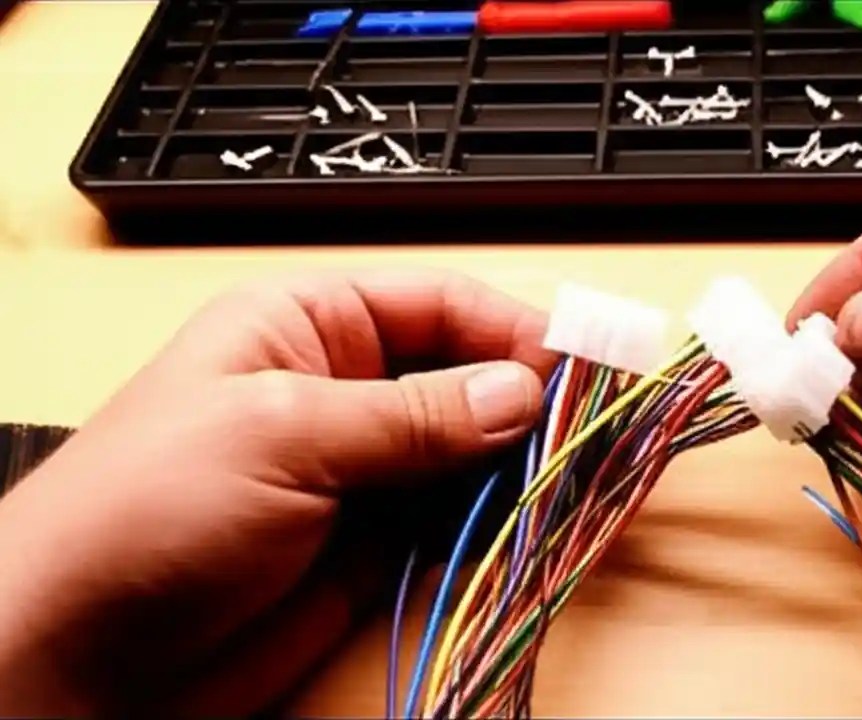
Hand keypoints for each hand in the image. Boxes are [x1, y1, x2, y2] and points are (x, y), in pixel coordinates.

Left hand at [0, 270, 554, 714]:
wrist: (79, 654)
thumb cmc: (144, 508)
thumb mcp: (281, 431)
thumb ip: (410, 414)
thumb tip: (521, 392)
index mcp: (308, 324)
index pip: (439, 304)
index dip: (518, 328)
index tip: (589, 360)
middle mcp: (344, 388)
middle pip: (467, 375)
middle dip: (537, 396)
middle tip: (610, 423)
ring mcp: (364, 470)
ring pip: (473, 452)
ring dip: (532, 462)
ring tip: (601, 472)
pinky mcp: (375, 546)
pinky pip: (459, 520)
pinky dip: (507, 520)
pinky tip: (552, 519)